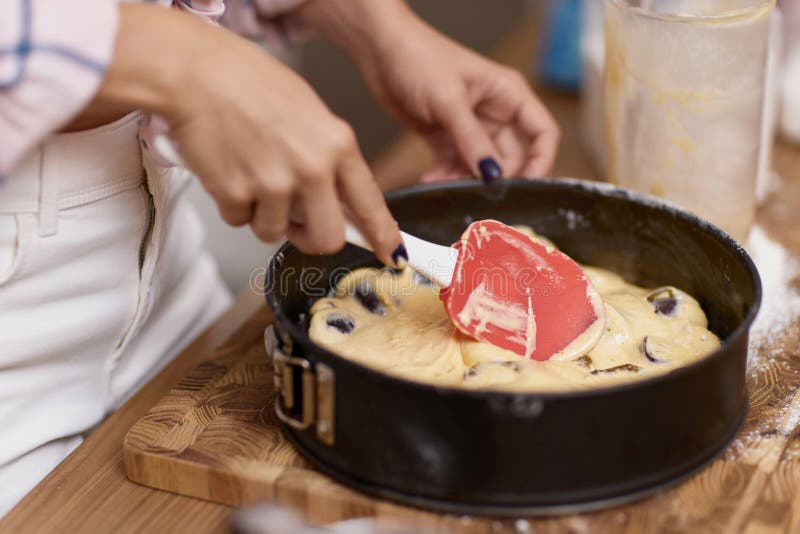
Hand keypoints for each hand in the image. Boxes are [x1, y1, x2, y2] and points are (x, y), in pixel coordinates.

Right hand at [91, 4, 404, 265]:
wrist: (196, 72)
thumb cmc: (250, 84)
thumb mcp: (311, 113)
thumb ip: (331, 157)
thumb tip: (342, 199)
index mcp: (337, 144)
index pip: (370, 203)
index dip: (381, 235)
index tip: (389, 253)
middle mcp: (311, 168)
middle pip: (327, 239)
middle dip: (310, 237)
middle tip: (295, 222)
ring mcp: (273, 184)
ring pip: (275, 233)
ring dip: (263, 216)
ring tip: (251, 176)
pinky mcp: (234, 194)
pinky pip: (239, 221)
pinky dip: (233, 204)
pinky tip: (229, 170)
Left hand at [299, 0, 559, 182]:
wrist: (379, 51)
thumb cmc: (418, 56)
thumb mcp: (449, 100)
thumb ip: (472, 139)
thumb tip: (492, 174)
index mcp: (508, 94)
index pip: (542, 133)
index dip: (541, 161)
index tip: (526, 186)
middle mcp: (493, 112)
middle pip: (510, 157)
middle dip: (492, 177)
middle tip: (475, 193)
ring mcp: (469, 127)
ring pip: (479, 167)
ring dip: (463, 180)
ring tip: (443, 184)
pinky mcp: (445, 137)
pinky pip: (453, 166)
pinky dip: (444, 177)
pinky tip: (430, 179)